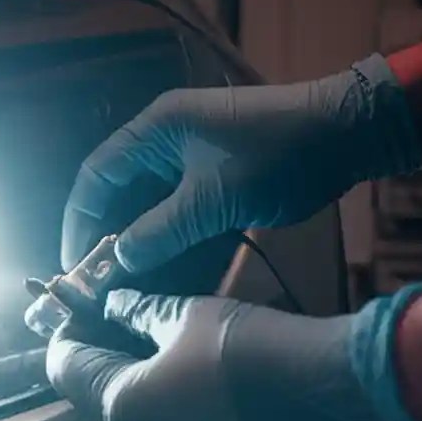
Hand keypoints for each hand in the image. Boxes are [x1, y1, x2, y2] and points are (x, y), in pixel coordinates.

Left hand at [47, 288, 421, 420]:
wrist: (338, 401)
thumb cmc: (255, 349)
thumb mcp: (189, 315)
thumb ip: (138, 311)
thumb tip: (111, 303)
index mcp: (121, 409)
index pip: (65, 370)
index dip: (66, 335)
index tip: (78, 311)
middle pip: (106, 402)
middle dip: (113, 363)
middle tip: (133, 325)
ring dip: (154, 394)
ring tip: (185, 355)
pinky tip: (222, 392)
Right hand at [62, 54, 420, 272]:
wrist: (347, 136)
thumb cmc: (275, 156)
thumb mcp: (210, 201)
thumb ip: (159, 232)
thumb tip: (120, 258)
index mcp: (154, 131)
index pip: (96, 176)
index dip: (80, 220)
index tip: (74, 262)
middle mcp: (167, 143)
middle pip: (122, 195)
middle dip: (112, 239)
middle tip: (102, 283)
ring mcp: (194, 161)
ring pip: (153, 210)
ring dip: (145, 246)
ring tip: (133, 289)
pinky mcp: (219, 181)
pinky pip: (184, 216)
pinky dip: (176, 244)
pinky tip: (171, 278)